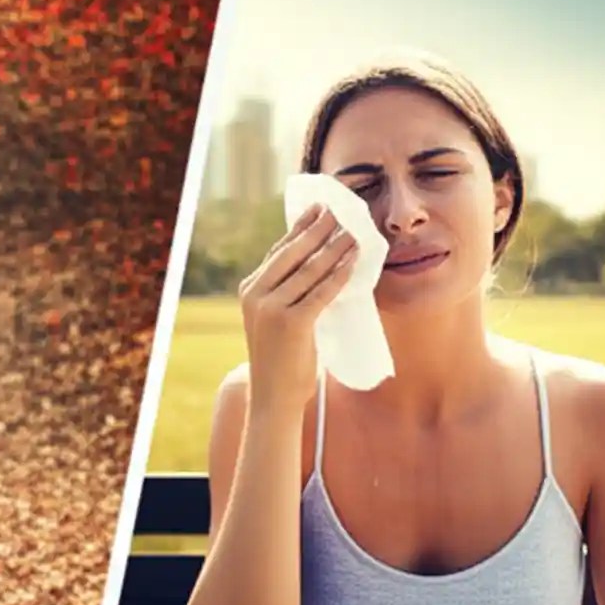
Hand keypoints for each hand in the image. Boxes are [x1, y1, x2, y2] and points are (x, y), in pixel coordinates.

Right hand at [238, 203, 356, 411]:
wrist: (272, 396)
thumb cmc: (281, 358)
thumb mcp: (277, 319)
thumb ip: (289, 293)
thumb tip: (321, 263)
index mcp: (250, 290)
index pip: (278, 252)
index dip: (299, 228)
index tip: (317, 209)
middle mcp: (256, 294)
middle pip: (293, 253)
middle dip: (319, 229)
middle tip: (339, 211)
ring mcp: (272, 308)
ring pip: (310, 269)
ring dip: (335, 248)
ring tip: (354, 233)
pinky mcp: (292, 322)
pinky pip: (322, 291)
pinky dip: (340, 274)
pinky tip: (353, 261)